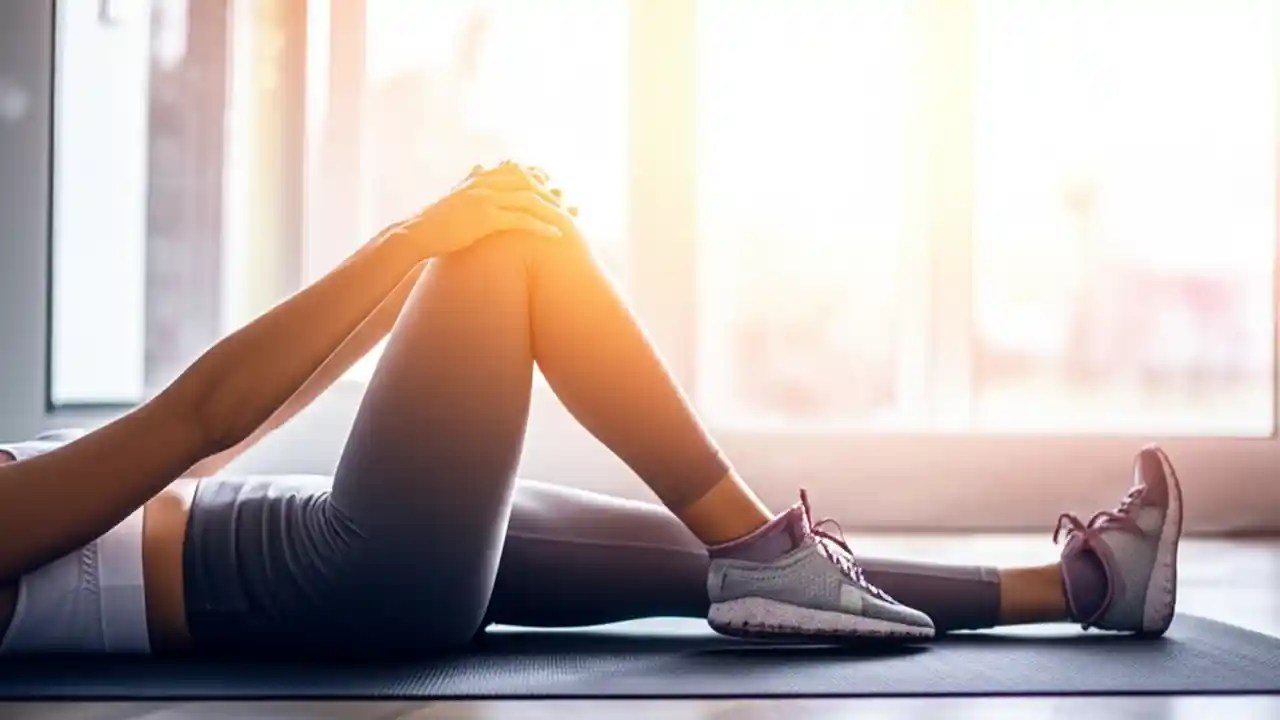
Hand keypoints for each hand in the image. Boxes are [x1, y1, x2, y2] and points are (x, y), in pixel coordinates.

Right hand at [397, 163, 575, 259]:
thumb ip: (471, 179)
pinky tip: (555, 235)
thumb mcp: (455, 193)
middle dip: (550, 193)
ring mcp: (486, 200)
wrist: (418, 234)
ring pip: (528, 200)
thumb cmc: (436, 219)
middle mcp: (485, 184)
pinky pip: (521, 220)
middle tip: (568, 202)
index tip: (554, 185)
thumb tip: (479, 167)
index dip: (538, 177)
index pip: (516, 170)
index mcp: (480, 178)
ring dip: (551, 210)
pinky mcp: (486, 218)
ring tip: (568, 219)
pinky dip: (541, 227)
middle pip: (527, 182)